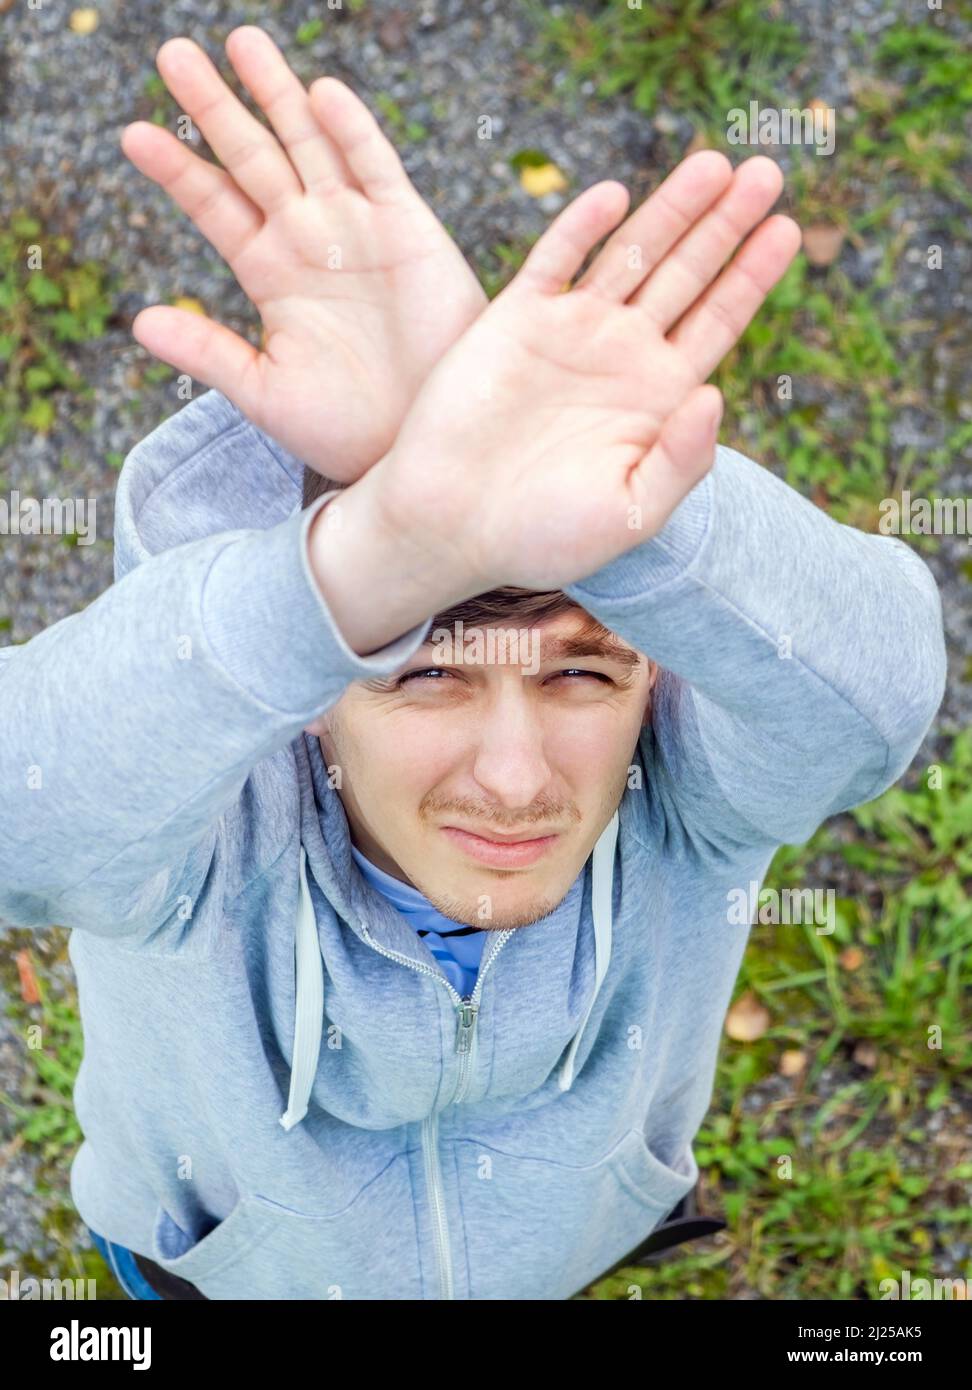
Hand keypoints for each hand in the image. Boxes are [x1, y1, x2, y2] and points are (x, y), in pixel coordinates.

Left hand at [120, 25, 486, 480]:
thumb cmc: (346, 429)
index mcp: (269, 275)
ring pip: (311, 145)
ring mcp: (357, 228)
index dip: (178, 170)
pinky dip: (351, 132)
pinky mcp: (408, 230)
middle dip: (215, 107)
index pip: (215, 207)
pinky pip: (375, 169)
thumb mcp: (267, 394)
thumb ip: (209, 353)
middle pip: (253, 158)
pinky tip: (320, 94)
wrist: (419, 443)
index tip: (132, 135)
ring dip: (279, 96)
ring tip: (242, 42)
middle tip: (173, 54)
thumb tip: (138, 322)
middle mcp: (308, 240)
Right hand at [366, 151, 801, 596]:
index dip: (752, 276)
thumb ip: (681, 462)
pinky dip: (582, 226)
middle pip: (685, 273)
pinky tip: (617, 194)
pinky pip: (555, 259)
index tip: (788, 229)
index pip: (717, 322)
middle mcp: (619, 355)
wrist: (450, 528)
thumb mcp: (630, 513)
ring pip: (630, 253)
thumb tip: (715, 395)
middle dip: (724, 224)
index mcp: (656, 398)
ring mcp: (568, 332)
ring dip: (671, 210)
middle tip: (767, 171)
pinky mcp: (513, 320)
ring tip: (717, 164)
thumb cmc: (542, 535)